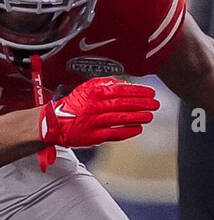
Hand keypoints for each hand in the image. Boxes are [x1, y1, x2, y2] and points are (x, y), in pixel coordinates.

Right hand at [38, 78, 158, 147]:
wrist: (53, 122)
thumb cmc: (75, 104)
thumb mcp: (88, 87)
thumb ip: (107, 84)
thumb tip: (127, 83)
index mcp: (94, 92)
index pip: (122, 90)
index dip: (139, 92)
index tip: (151, 93)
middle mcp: (94, 106)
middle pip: (124, 104)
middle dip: (143, 104)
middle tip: (155, 105)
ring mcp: (93, 122)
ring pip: (120, 119)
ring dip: (138, 117)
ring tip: (149, 116)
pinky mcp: (92, 136)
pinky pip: (114, 134)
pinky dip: (128, 131)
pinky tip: (137, 128)